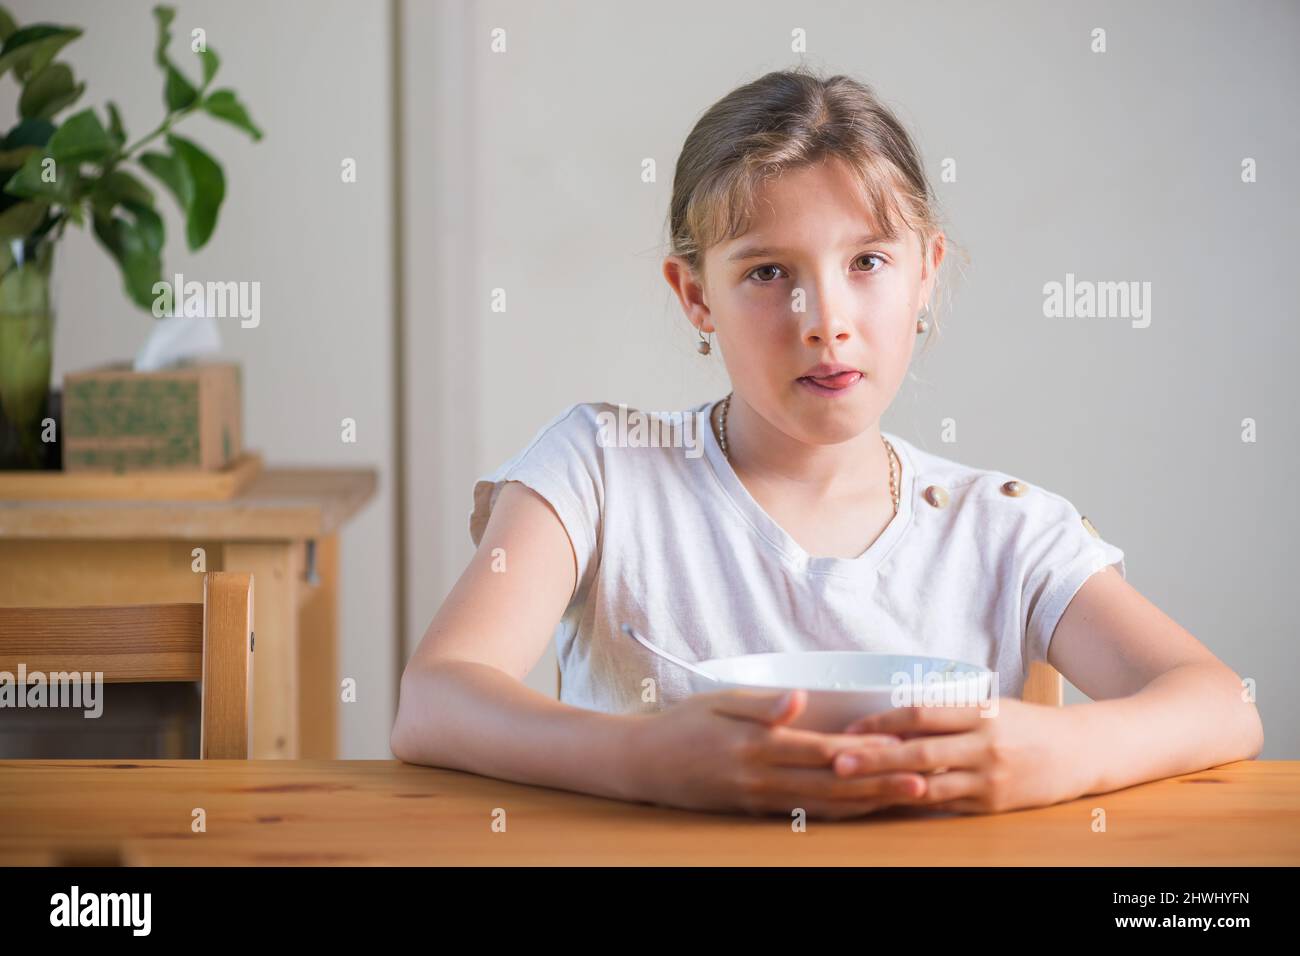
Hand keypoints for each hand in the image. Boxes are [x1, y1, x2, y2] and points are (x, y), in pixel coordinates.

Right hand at [624, 687, 929, 819]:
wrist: (644, 764)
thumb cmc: (682, 725)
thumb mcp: (719, 702)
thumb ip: (762, 704)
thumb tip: (799, 698)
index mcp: (758, 745)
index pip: (822, 750)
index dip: (863, 752)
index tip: (899, 747)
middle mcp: (764, 778)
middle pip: (833, 784)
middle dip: (880, 784)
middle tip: (923, 781)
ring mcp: (761, 801)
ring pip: (825, 807)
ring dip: (868, 804)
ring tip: (906, 798)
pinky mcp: (757, 812)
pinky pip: (807, 816)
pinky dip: (840, 814)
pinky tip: (864, 810)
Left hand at [832, 699, 1093, 813]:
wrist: (1083, 750)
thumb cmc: (1027, 724)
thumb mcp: (991, 707)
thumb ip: (948, 714)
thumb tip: (892, 720)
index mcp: (980, 712)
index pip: (921, 713)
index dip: (881, 720)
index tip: (850, 726)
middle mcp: (984, 744)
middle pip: (918, 750)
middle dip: (873, 756)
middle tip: (836, 759)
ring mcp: (989, 777)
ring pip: (928, 783)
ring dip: (887, 784)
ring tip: (853, 785)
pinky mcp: (993, 804)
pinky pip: (946, 803)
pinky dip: (915, 801)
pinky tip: (889, 801)